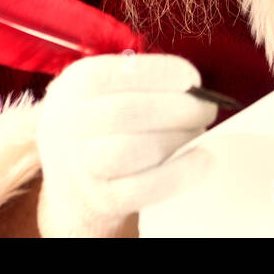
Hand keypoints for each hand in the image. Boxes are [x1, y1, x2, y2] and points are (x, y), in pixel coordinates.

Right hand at [36, 53, 218, 236]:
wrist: (75, 182)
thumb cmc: (104, 124)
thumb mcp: (107, 91)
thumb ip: (143, 82)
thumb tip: (195, 88)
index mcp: (72, 87)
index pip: (114, 75)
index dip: (160, 74)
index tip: (193, 78)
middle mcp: (66, 126)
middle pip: (126, 113)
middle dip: (178, 108)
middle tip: (206, 108)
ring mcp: (79, 167)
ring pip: (132, 151)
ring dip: (178, 138)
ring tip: (198, 132)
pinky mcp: (100, 200)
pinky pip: (144, 189)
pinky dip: (180, 172)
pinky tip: (202, 159)